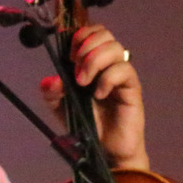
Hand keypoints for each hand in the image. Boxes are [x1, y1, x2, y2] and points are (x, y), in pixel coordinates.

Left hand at [40, 24, 148, 169]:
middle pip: (104, 33)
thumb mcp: (61, 108)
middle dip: (85, 47)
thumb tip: (51, 80)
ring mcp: (121, 74)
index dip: (79, 36)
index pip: (91, 31)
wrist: (103, 150)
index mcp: (91, 61)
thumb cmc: (86, 125)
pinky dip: (107, 79)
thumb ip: (52, 92)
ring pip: (115, 47)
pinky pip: (124, 70)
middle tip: (76, 70)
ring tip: (83, 83)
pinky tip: (99, 95)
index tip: (69, 56)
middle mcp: (107, 63)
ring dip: (94, 60)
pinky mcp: (132, 88)